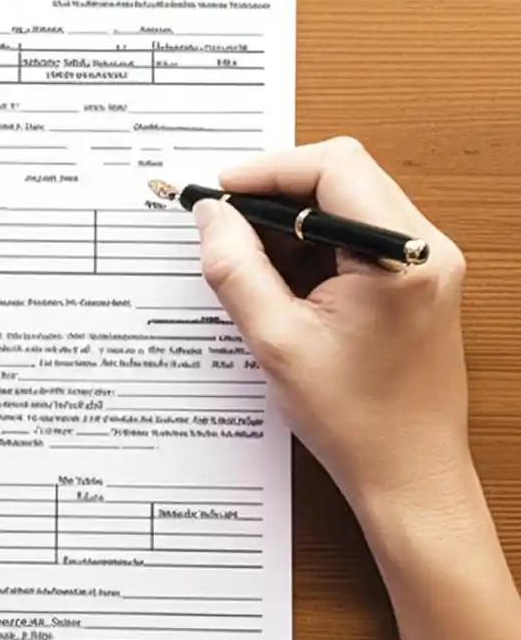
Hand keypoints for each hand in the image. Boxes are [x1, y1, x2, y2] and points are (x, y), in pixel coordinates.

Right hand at [193, 137, 469, 503]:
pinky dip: (313, 243)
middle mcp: (426, 248)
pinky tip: (281, 280)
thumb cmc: (356, 420)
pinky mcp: (415, 279)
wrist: (408, 473)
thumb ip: (237, 270)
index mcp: (402, 256)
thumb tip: (212, 217)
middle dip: (276, 193)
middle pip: (343, 175)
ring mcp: (425, 262)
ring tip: (250, 261)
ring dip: (292, 220)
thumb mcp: (276, 341)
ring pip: (348, 202)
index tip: (220, 193)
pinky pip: (357, 234)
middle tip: (224, 224)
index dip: (267, 170)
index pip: (333, 166)